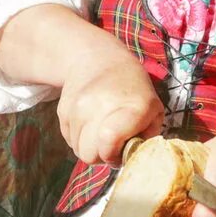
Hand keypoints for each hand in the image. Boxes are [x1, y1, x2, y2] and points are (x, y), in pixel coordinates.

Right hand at [56, 48, 163, 163]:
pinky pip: (68, 139)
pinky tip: (89, 121)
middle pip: (89, 154)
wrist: (98, 59)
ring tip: (100, 129)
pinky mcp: (62, 109)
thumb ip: (147, 137)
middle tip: (111, 143)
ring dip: (90, 145)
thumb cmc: (132, 88)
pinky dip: (79, 136)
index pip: (109, 140)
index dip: (113, 155)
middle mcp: (100, 105)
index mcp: (130, 107)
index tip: (121, 150)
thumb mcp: (153, 109)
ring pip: (77, 149)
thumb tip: (131, 157)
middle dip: (101, 155)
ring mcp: (78, 107)